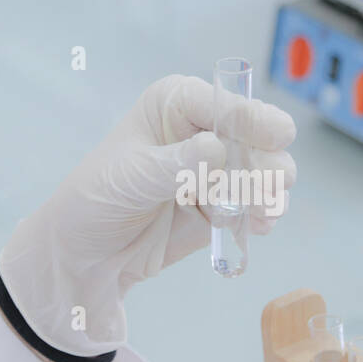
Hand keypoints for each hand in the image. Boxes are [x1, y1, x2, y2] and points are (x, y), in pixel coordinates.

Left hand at [0, 74, 295, 355]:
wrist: (84, 258)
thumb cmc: (95, 202)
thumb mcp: (132, 178)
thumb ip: (177, 165)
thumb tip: (217, 147)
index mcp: (176, 103)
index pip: (225, 104)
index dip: (252, 119)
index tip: (278, 137)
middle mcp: (202, 129)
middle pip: (256, 138)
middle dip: (264, 163)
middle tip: (263, 189)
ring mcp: (216, 169)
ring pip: (263, 172)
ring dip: (267, 192)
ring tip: (260, 212)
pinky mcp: (222, 206)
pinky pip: (255, 205)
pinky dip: (261, 215)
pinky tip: (257, 226)